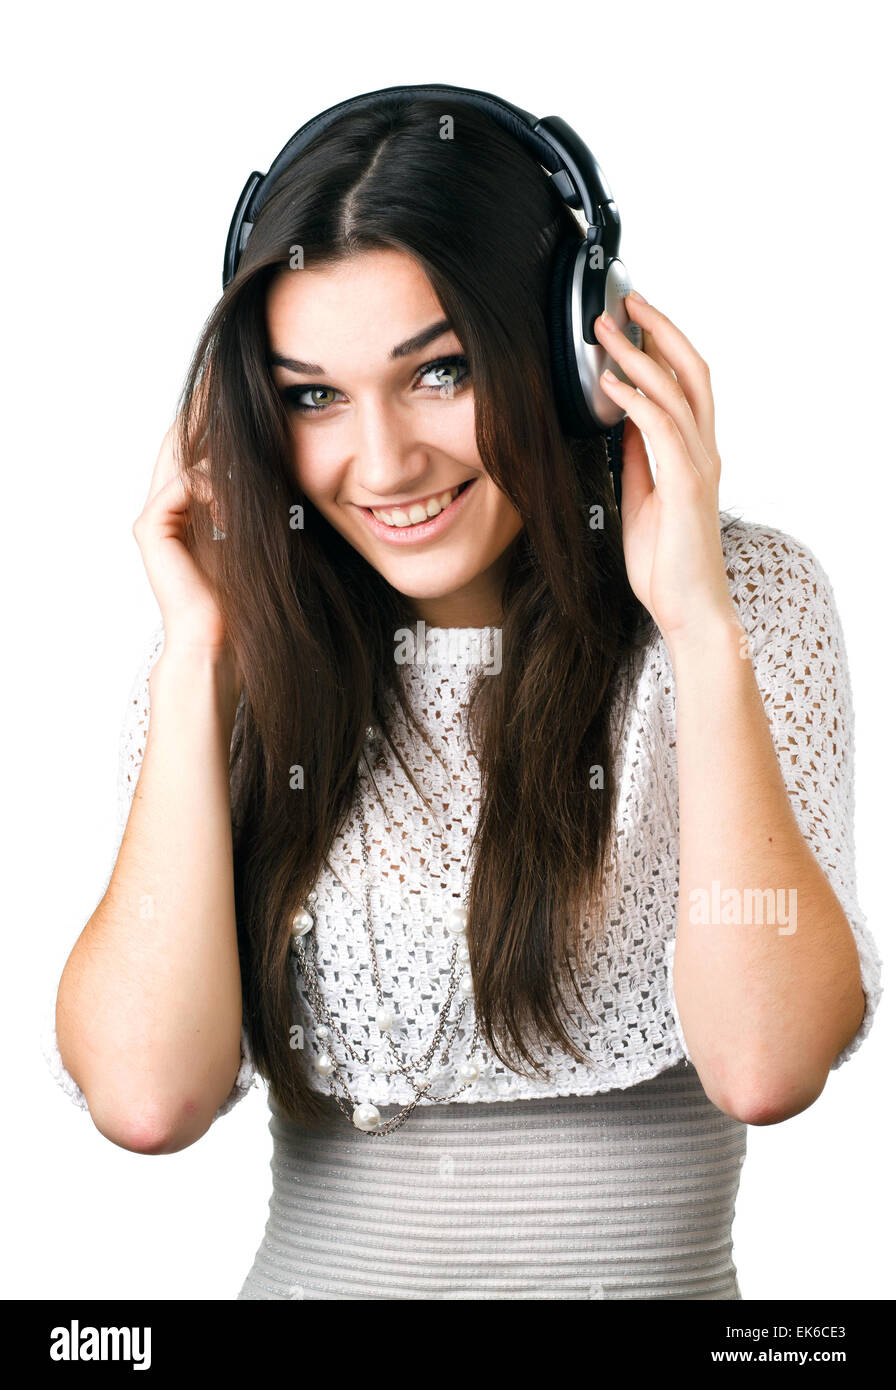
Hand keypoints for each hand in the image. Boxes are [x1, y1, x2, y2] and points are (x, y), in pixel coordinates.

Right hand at [133, 417, 241, 697]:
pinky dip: (214, 489)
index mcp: (183, 516)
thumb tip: (267, 460)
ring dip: (224, 472)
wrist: (219, 637)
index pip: (192, 461)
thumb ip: (245, 501)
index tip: (249, 423)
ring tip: (247, 498)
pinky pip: (184, 483)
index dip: (212, 435)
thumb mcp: (248, 536)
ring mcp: (154, 520)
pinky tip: (232, 516)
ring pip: (187, 464)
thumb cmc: (240, 598)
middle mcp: (163, 514)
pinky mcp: (150, 527)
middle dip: (208, 428)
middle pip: (180, 452)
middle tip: (237, 413)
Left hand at [594, 293, 740, 646]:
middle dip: (660, 330)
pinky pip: (661, 428)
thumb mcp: (643, 497)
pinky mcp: (686, 485)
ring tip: (604, 332)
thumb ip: (639, 458)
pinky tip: (608, 383)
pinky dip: (634, 399)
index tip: (633, 319)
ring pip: (676, 390)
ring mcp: (699, 466)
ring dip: (637, 355)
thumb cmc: (665, 563)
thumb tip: (621, 421)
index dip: (664, 346)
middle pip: (693, 371)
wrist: (687, 609)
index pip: (687, 384)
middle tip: (626, 301)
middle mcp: (705, 452)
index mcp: (696, 454)